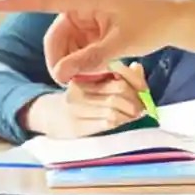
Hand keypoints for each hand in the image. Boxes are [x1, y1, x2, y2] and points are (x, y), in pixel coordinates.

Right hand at [0, 0, 194, 82]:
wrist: (174, 21)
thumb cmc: (150, 24)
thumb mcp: (120, 44)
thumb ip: (90, 59)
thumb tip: (59, 74)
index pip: (45, 0)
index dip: (17, 3)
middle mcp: (82, 7)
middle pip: (55, 37)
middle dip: (59, 61)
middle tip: (70, 84)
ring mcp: (87, 19)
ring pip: (65, 48)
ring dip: (74, 65)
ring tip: (97, 77)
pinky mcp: (93, 31)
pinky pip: (77, 50)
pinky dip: (83, 64)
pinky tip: (100, 72)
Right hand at [23, 62, 148, 137]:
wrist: (51, 117)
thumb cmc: (81, 99)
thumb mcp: (96, 82)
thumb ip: (118, 75)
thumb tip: (137, 68)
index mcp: (85, 74)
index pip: (118, 74)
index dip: (135, 82)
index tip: (144, 90)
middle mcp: (78, 89)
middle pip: (119, 90)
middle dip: (136, 99)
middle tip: (143, 105)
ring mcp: (76, 109)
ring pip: (115, 108)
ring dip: (131, 113)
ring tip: (137, 113)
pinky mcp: (76, 126)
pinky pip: (107, 122)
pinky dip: (122, 121)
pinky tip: (124, 120)